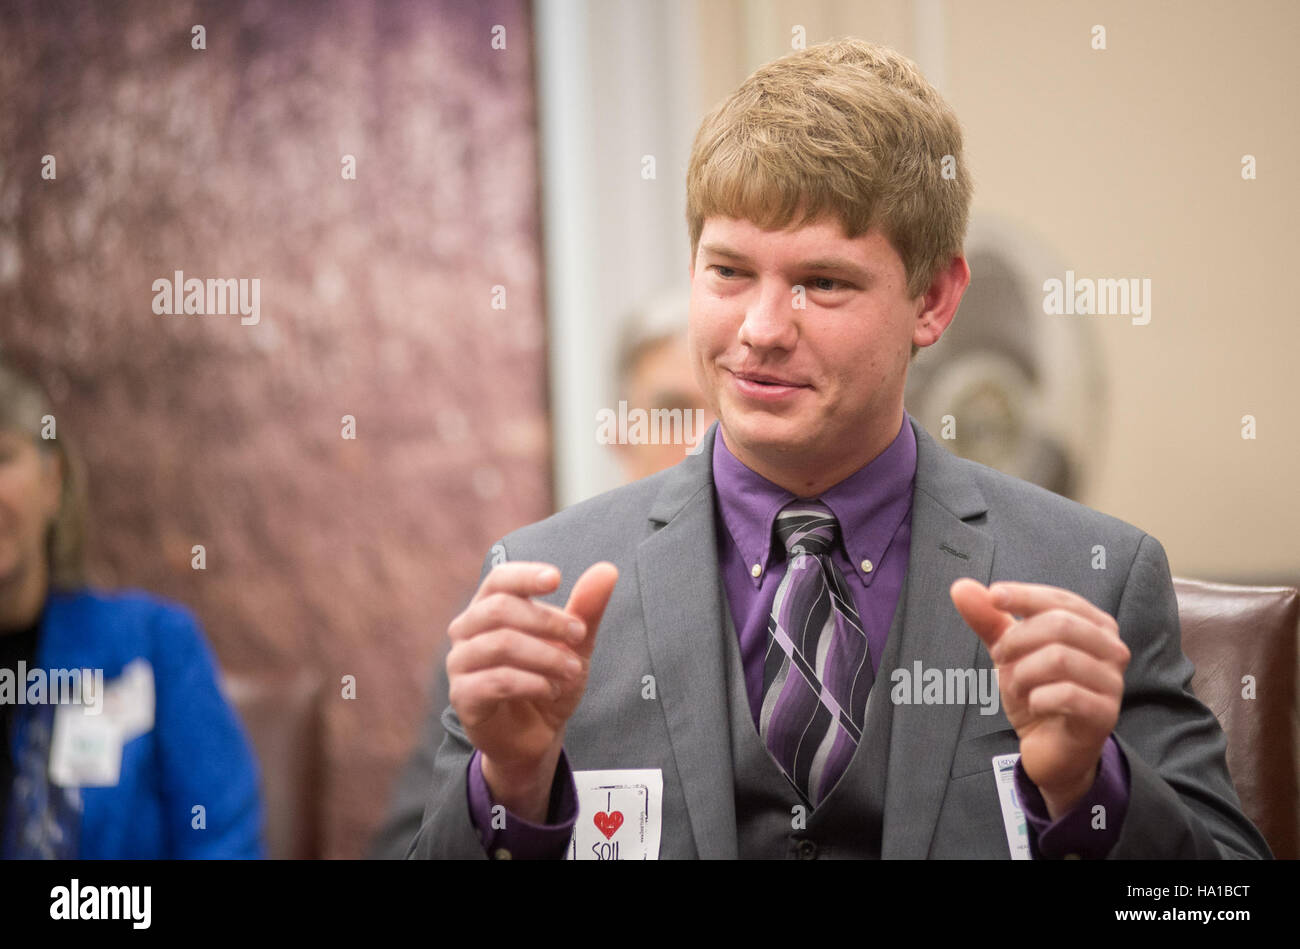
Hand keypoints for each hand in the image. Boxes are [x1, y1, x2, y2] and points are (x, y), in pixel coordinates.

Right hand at [447, 560, 617, 819]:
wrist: (537, 734)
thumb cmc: (549, 679)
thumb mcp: (575, 644)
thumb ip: (586, 609)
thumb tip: (608, 570)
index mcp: (489, 608)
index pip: (499, 579)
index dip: (525, 576)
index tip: (556, 579)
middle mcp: (467, 630)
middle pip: (499, 608)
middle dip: (547, 621)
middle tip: (580, 636)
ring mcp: (460, 663)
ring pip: (500, 644)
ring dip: (546, 656)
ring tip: (571, 671)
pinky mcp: (463, 696)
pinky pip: (496, 680)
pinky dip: (532, 683)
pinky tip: (550, 690)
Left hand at [949, 579, 1129, 816]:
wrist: (1050, 748)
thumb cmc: (1037, 691)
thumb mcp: (1008, 652)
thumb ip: (988, 620)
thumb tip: (960, 587)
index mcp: (1094, 625)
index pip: (1060, 599)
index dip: (1024, 595)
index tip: (993, 596)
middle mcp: (1111, 649)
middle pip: (1061, 624)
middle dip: (1018, 640)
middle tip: (1000, 658)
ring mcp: (1112, 683)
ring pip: (1059, 658)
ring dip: (1023, 673)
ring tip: (1017, 686)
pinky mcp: (1105, 714)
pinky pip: (1067, 694)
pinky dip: (1037, 698)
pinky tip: (1034, 704)